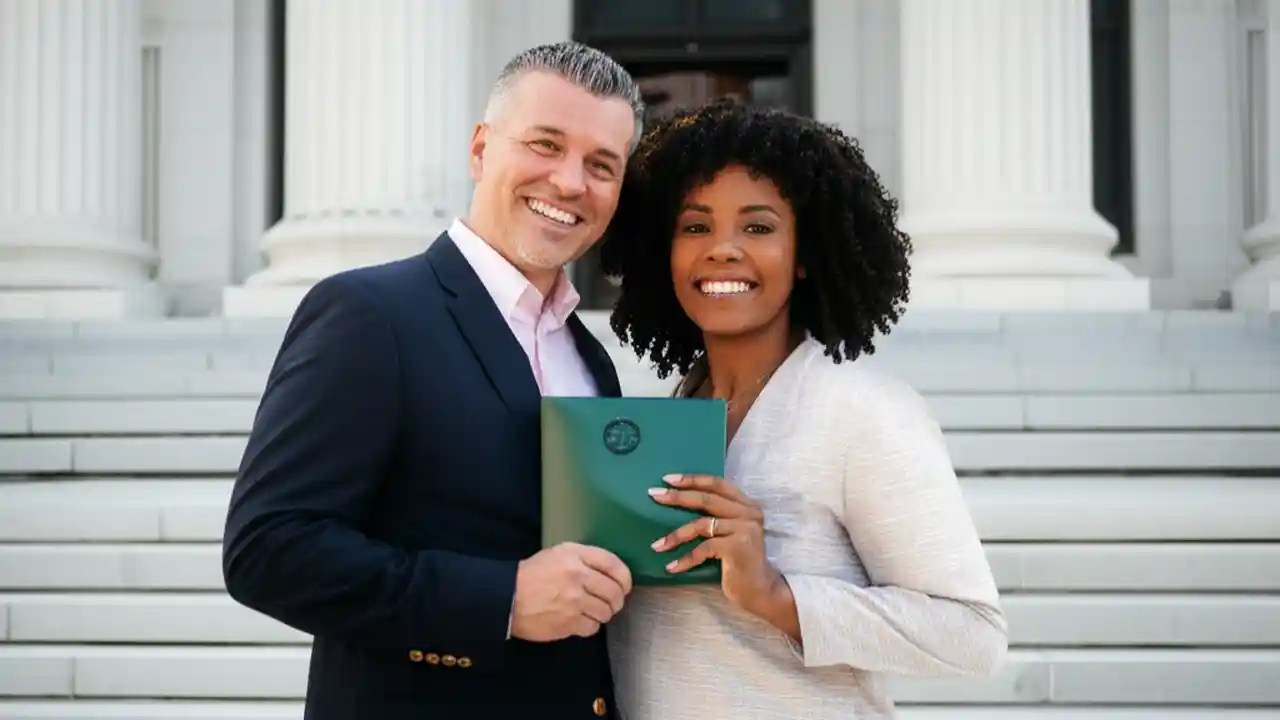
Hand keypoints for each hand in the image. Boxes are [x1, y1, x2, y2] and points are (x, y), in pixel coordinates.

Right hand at [509, 542, 631, 641]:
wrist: (507, 597)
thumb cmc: (531, 574)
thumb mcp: (558, 554)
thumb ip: (584, 559)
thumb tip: (610, 573)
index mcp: (576, 555)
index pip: (614, 565)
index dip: (625, 578)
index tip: (624, 586)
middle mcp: (579, 576)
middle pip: (615, 592)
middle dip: (616, 600)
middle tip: (611, 603)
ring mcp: (575, 601)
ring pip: (606, 611)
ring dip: (602, 613)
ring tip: (592, 611)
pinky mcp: (569, 622)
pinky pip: (592, 627)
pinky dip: (590, 626)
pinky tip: (580, 620)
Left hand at [648, 474, 784, 614]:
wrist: (760, 590)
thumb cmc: (738, 562)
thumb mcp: (729, 533)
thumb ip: (716, 516)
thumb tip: (677, 502)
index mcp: (746, 504)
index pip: (717, 483)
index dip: (692, 479)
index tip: (667, 479)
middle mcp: (748, 512)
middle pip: (706, 499)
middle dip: (677, 496)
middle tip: (654, 495)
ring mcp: (745, 529)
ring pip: (701, 524)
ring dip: (676, 535)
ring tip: (657, 545)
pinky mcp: (738, 547)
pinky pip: (703, 548)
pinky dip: (685, 559)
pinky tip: (672, 567)